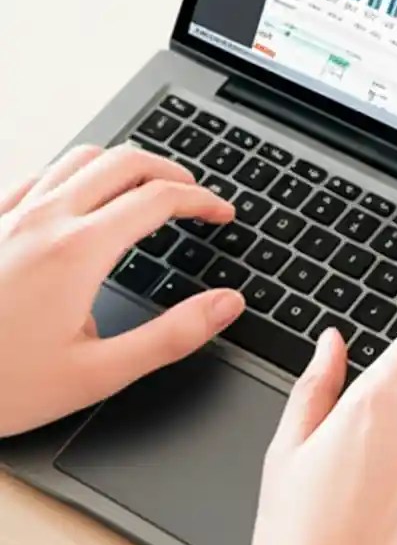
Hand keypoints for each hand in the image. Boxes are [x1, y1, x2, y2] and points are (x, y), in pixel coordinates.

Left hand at [0, 144, 244, 436]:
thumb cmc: (0, 386)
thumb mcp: (99, 374)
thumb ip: (172, 336)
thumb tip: (227, 304)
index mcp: (79, 251)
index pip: (159, 199)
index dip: (202, 201)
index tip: (222, 214)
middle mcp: (44, 221)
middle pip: (123, 162)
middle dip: (170, 171)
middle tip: (194, 195)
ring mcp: (9, 218)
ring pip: (78, 158)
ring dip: (123, 165)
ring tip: (145, 188)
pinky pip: (37, 176)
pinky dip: (74, 176)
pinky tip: (80, 201)